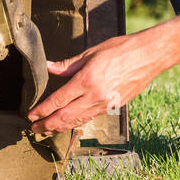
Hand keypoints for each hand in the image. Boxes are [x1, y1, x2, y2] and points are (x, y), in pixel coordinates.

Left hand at [26, 32, 164, 134]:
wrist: (149, 56)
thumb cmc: (121, 49)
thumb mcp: (91, 52)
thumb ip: (68, 64)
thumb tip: (49, 67)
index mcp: (87, 79)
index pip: (59, 100)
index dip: (43, 110)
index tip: (31, 115)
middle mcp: (96, 95)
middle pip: (65, 116)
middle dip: (47, 124)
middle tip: (34, 129)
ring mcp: (105, 103)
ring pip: (78, 120)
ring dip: (60, 127)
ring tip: (47, 130)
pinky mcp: (114, 106)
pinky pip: (90, 117)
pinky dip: (76, 123)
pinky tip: (68, 124)